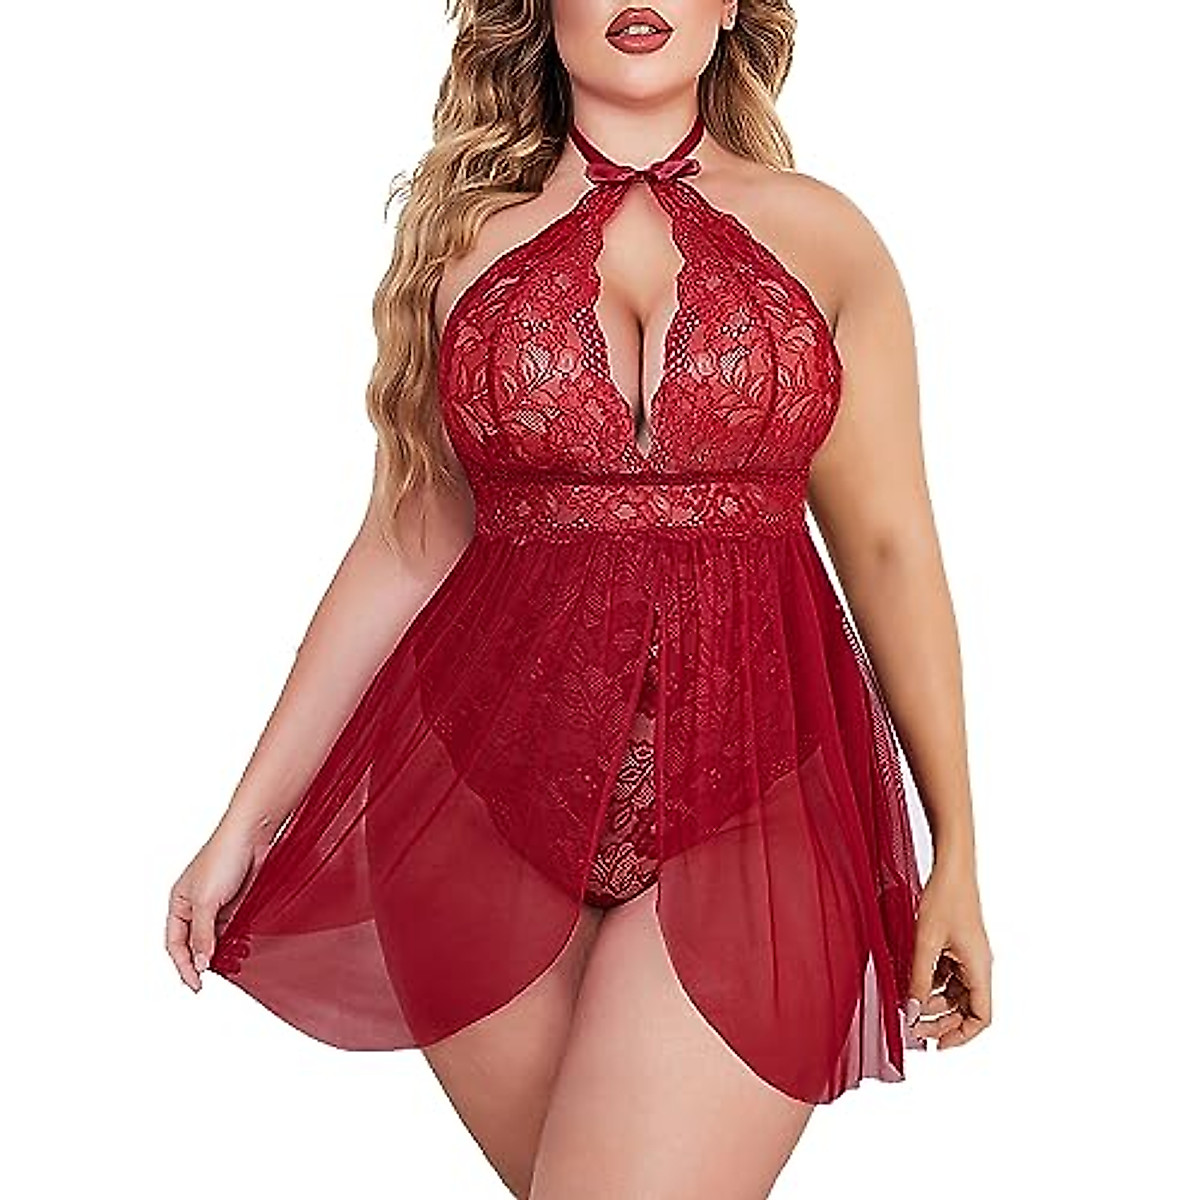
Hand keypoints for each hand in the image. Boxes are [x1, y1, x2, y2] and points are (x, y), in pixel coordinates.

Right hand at [164, 820, 271, 991]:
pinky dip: (234, 941)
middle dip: (199, 962)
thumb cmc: (223, 857)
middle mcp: (194, 906)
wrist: (251, 835)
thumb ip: (203, 935)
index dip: (183, 966)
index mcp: (178, 904)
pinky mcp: (236, 902)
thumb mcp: (207, 901)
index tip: (196, 984)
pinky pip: (231, 929)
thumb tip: (200, 964)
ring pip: (213, 938)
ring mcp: (216, 904)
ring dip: (218, 953)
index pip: (175, 944)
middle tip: (210, 981)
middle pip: (193, 944)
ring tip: (228, 968)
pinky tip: (240, 950)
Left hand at [904, 858, 992, 1049]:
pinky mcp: (957, 945)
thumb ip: (919, 980)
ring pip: (954, 992)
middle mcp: (978, 965)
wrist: (951, 866)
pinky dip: (931, 983)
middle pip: (966, 1008)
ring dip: (933, 1002)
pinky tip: (910, 982)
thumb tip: (912, 1013)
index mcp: (979, 968)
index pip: (981, 1017)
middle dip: (941, 1021)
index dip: (961, 1035)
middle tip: (913, 1028)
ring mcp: (968, 955)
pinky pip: (947, 975)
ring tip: (907, 1006)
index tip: (936, 1045)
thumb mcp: (926, 944)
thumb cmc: (944, 898)